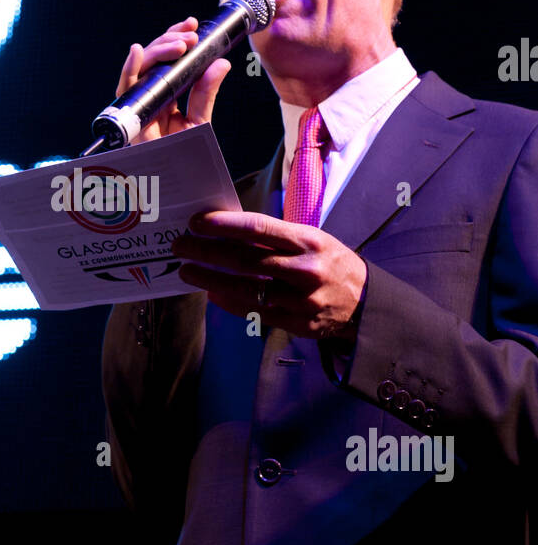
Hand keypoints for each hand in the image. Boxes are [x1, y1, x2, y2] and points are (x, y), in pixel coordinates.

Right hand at [116, 17, 230, 144]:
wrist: (177, 185)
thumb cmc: (184, 156)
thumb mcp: (199, 120)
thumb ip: (206, 92)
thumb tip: (222, 62)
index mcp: (165, 94)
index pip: (167, 59)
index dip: (175, 37)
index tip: (193, 25)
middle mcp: (149, 96)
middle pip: (153, 60)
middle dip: (170, 41)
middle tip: (190, 38)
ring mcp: (138, 105)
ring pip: (140, 69)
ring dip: (157, 51)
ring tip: (179, 45)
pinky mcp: (129, 118)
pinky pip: (123, 91)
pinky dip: (129, 70)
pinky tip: (137, 52)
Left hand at [171, 210, 367, 341]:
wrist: (365, 302)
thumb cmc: (330, 262)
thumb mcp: (312, 239)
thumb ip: (275, 237)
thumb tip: (228, 232)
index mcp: (308, 241)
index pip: (258, 229)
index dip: (224, 225)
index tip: (196, 221)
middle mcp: (305, 269)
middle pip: (245, 260)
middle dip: (207, 252)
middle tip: (180, 246)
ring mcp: (301, 299)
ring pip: (246, 289)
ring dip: (210, 279)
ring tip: (187, 271)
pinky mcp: (297, 322)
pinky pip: (256, 311)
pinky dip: (230, 302)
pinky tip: (212, 293)